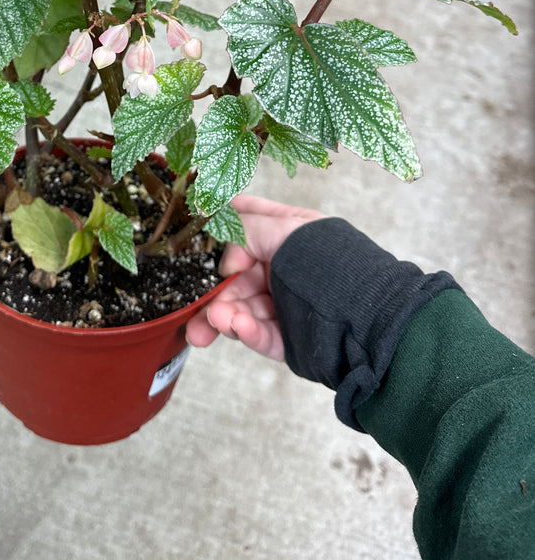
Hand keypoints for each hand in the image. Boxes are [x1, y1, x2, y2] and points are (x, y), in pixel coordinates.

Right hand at [186, 194, 324, 359]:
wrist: (369, 318)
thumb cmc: (333, 263)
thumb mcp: (284, 229)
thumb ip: (245, 231)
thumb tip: (226, 261)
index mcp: (287, 234)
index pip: (246, 222)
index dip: (218, 225)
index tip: (191, 231)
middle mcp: (284, 267)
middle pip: (235, 277)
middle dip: (212, 292)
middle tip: (192, 306)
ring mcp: (286, 303)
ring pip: (241, 309)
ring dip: (223, 315)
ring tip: (213, 322)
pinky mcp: (289, 337)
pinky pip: (261, 335)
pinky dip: (247, 332)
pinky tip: (239, 328)